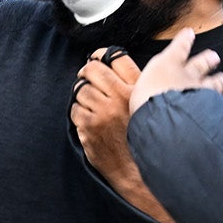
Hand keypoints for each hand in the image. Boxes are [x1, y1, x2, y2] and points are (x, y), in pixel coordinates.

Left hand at [73, 50, 182, 222]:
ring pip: (81, 90)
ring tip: (88, 102)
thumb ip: (135, 87)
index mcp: (139, 89)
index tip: (96, 57)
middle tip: (85, 76)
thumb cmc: (143, 138)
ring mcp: (104, 111)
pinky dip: (77, 114)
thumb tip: (114, 66)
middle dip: (86, 71)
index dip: (102, 54)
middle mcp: (122, 97)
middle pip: (94, 69)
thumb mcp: (148, 107)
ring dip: (81, 95)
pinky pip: (75, 109)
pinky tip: (87, 120)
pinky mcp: (90, 125)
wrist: (137, 169)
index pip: (117, 57)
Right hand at [128, 27, 222, 114]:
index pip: (178, 49)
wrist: (165, 114)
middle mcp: (187, 76)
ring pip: (214, 83)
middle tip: (213, 56)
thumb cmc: (147, 98)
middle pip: (200, 64)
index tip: (189, 33)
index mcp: (169, 66)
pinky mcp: (208, 106)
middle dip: (207, 59)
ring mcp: (201, 90)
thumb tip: (138, 88)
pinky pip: (218, 101)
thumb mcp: (136, 89)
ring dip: (220, 81)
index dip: (184, 41)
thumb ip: (140, 87)